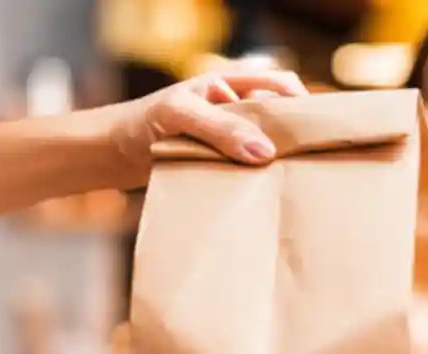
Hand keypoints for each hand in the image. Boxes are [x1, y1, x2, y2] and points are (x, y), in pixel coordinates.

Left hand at [107, 69, 308, 184]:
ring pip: (262, 148)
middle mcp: (232, 108)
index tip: (319, 128)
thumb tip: (266, 152)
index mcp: (230, 84)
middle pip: (277, 119)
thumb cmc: (139, 122)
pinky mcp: (215, 163)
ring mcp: (225, 138)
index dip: (302, 103)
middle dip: (293, 137)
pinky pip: (243, 170)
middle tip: (310, 162)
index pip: (280, 86)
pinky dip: (252, 180)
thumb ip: (221, 129)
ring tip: (290, 182)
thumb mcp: (180, 116)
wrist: (108, 154)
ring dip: (272, 163)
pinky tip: (260, 196)